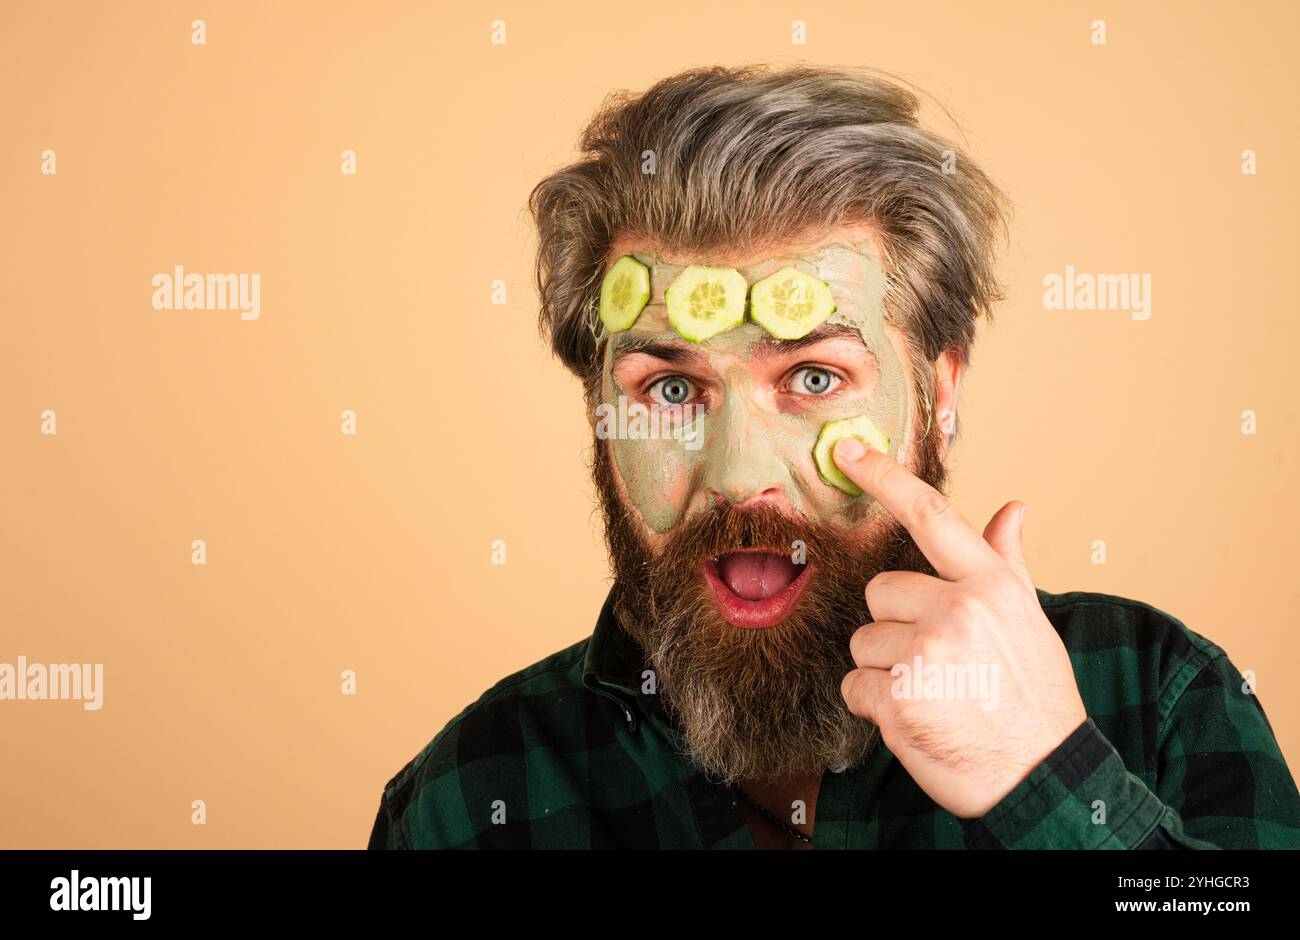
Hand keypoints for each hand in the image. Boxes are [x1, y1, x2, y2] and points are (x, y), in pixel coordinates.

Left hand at [833, 437, 1087, 818]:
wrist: (1043, 777)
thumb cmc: (1034, 698)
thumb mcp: (1029, 622)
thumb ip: (1006, 563)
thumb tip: (1012, 509)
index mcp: (989, 586)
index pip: (930, 516)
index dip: (883, 476)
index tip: (846, 449)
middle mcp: (956, 610)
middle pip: (878, 591)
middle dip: (894, 624)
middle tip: (936, 661)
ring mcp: (925, 654)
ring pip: (862, 641)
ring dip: (884, 669)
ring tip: (933, 692)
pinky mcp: (897, 697)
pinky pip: (854, 685)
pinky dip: (875, 705)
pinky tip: (917, 717)